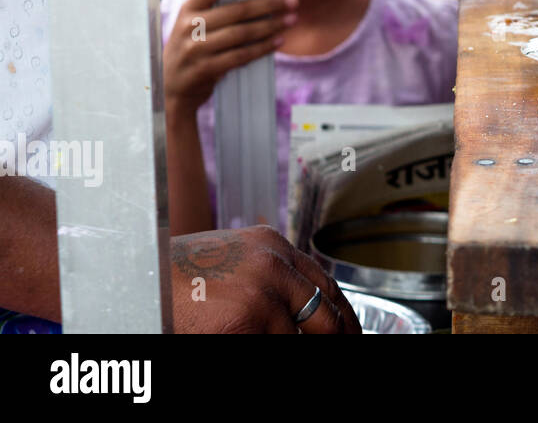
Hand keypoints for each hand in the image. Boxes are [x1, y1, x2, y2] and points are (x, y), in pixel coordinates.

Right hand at [163, 0, 296, 118]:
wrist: (172, 88)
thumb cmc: (192, 49)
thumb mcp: (193, 25)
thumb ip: (215, 10)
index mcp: (188, 8)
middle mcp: (189, 26)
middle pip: (237, 10)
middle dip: (269, 4)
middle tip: (293, 0)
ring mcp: (195, 49)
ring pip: (242, 33)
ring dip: (271, 25)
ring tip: (291, 19)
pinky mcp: (205, 69)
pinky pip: (241, 56)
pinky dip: (263, 47)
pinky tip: (279, 41)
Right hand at [170, 226, 361, 333]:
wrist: (131, 278)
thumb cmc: (174, 276)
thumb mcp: (233, 260)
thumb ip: (270, 274)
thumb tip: (306, 305)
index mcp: (272, 245)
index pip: (326, 284)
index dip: (342, 314)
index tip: (349, 333)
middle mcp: (273, 264)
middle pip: (325, 312)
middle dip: (335, 338)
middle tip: (342, 349)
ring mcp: (261, 292)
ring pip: (296, 338)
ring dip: (290, 344)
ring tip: (275, 342)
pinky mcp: (245, 321)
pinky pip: (270, 348)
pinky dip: (267, 349)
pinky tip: (249, 345)